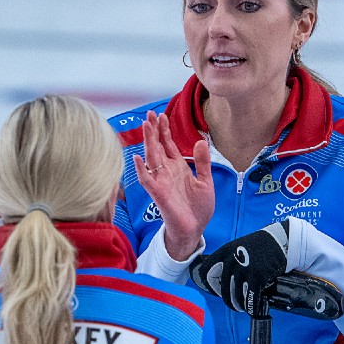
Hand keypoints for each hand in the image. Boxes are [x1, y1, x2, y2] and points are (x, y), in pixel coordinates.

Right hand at [133, 110, 213, 259]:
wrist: (194, 229)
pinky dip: (141, 170)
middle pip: (157, 147)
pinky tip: (138, 158)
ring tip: (145, 126)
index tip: (161, 115)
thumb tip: (201, 141)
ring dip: (147, 142)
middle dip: (153, 130)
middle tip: (149, 114)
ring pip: (151, 158)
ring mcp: (161, 182)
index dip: (164, 130)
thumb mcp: (205, 181)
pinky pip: (147, 180)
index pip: (167, 145)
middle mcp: (167, 172)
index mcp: (177, 168)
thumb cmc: (198, 209)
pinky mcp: (158, 194)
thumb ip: (202, 162)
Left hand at [190, 221, 288, 313]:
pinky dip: (251, 307)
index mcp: (224, 252)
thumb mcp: (237, 247)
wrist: (279, 240)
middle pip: (223, 289)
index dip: (211, 284)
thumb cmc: (258, 246)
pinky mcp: (257, 277)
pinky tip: (252, 309)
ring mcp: (244, 269)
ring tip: (242, 308)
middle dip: (228, 300)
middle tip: (233, 304)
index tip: (218, 290)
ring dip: (238, 305)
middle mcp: (231, 261)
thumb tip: (221, 281)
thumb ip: (228, 261)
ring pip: (236, 296)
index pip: (206, 271)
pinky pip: (250, 298)